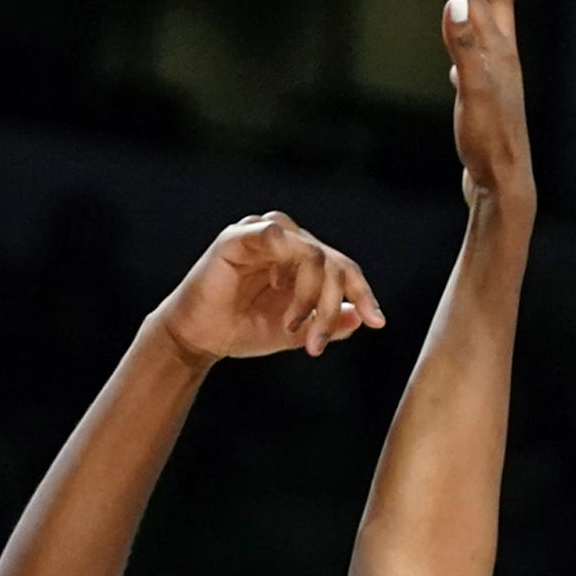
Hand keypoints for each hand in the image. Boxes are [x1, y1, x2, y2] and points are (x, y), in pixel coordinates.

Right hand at [153, 212, 383, 365]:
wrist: (197, 338)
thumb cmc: (240, 329)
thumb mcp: (292, 332)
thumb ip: (326, 323)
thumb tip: (360, 318)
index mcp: (299, 258)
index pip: (342, 267)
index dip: (363, 293)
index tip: (377, 322)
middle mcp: (285, 240)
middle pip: (332, 261)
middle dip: (332, 304)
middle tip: (317, 341)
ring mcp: (262, 234)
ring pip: (312, 253)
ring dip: (312, 294)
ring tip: (294, 326)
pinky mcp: (239, 236)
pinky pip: (277, 237)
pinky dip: (288, 269)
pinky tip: (278, 293)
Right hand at [411, 0, 532, 208]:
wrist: (505, 185)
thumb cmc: (489, 141)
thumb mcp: (472, 91)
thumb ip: (463, 45)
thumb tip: (455, 0)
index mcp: (498, 49)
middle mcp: (504, 57)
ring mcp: (498, 79)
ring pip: (487, 26)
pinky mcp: (489, 103)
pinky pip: (478, 62)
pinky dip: (465, 49)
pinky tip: (455, 64)